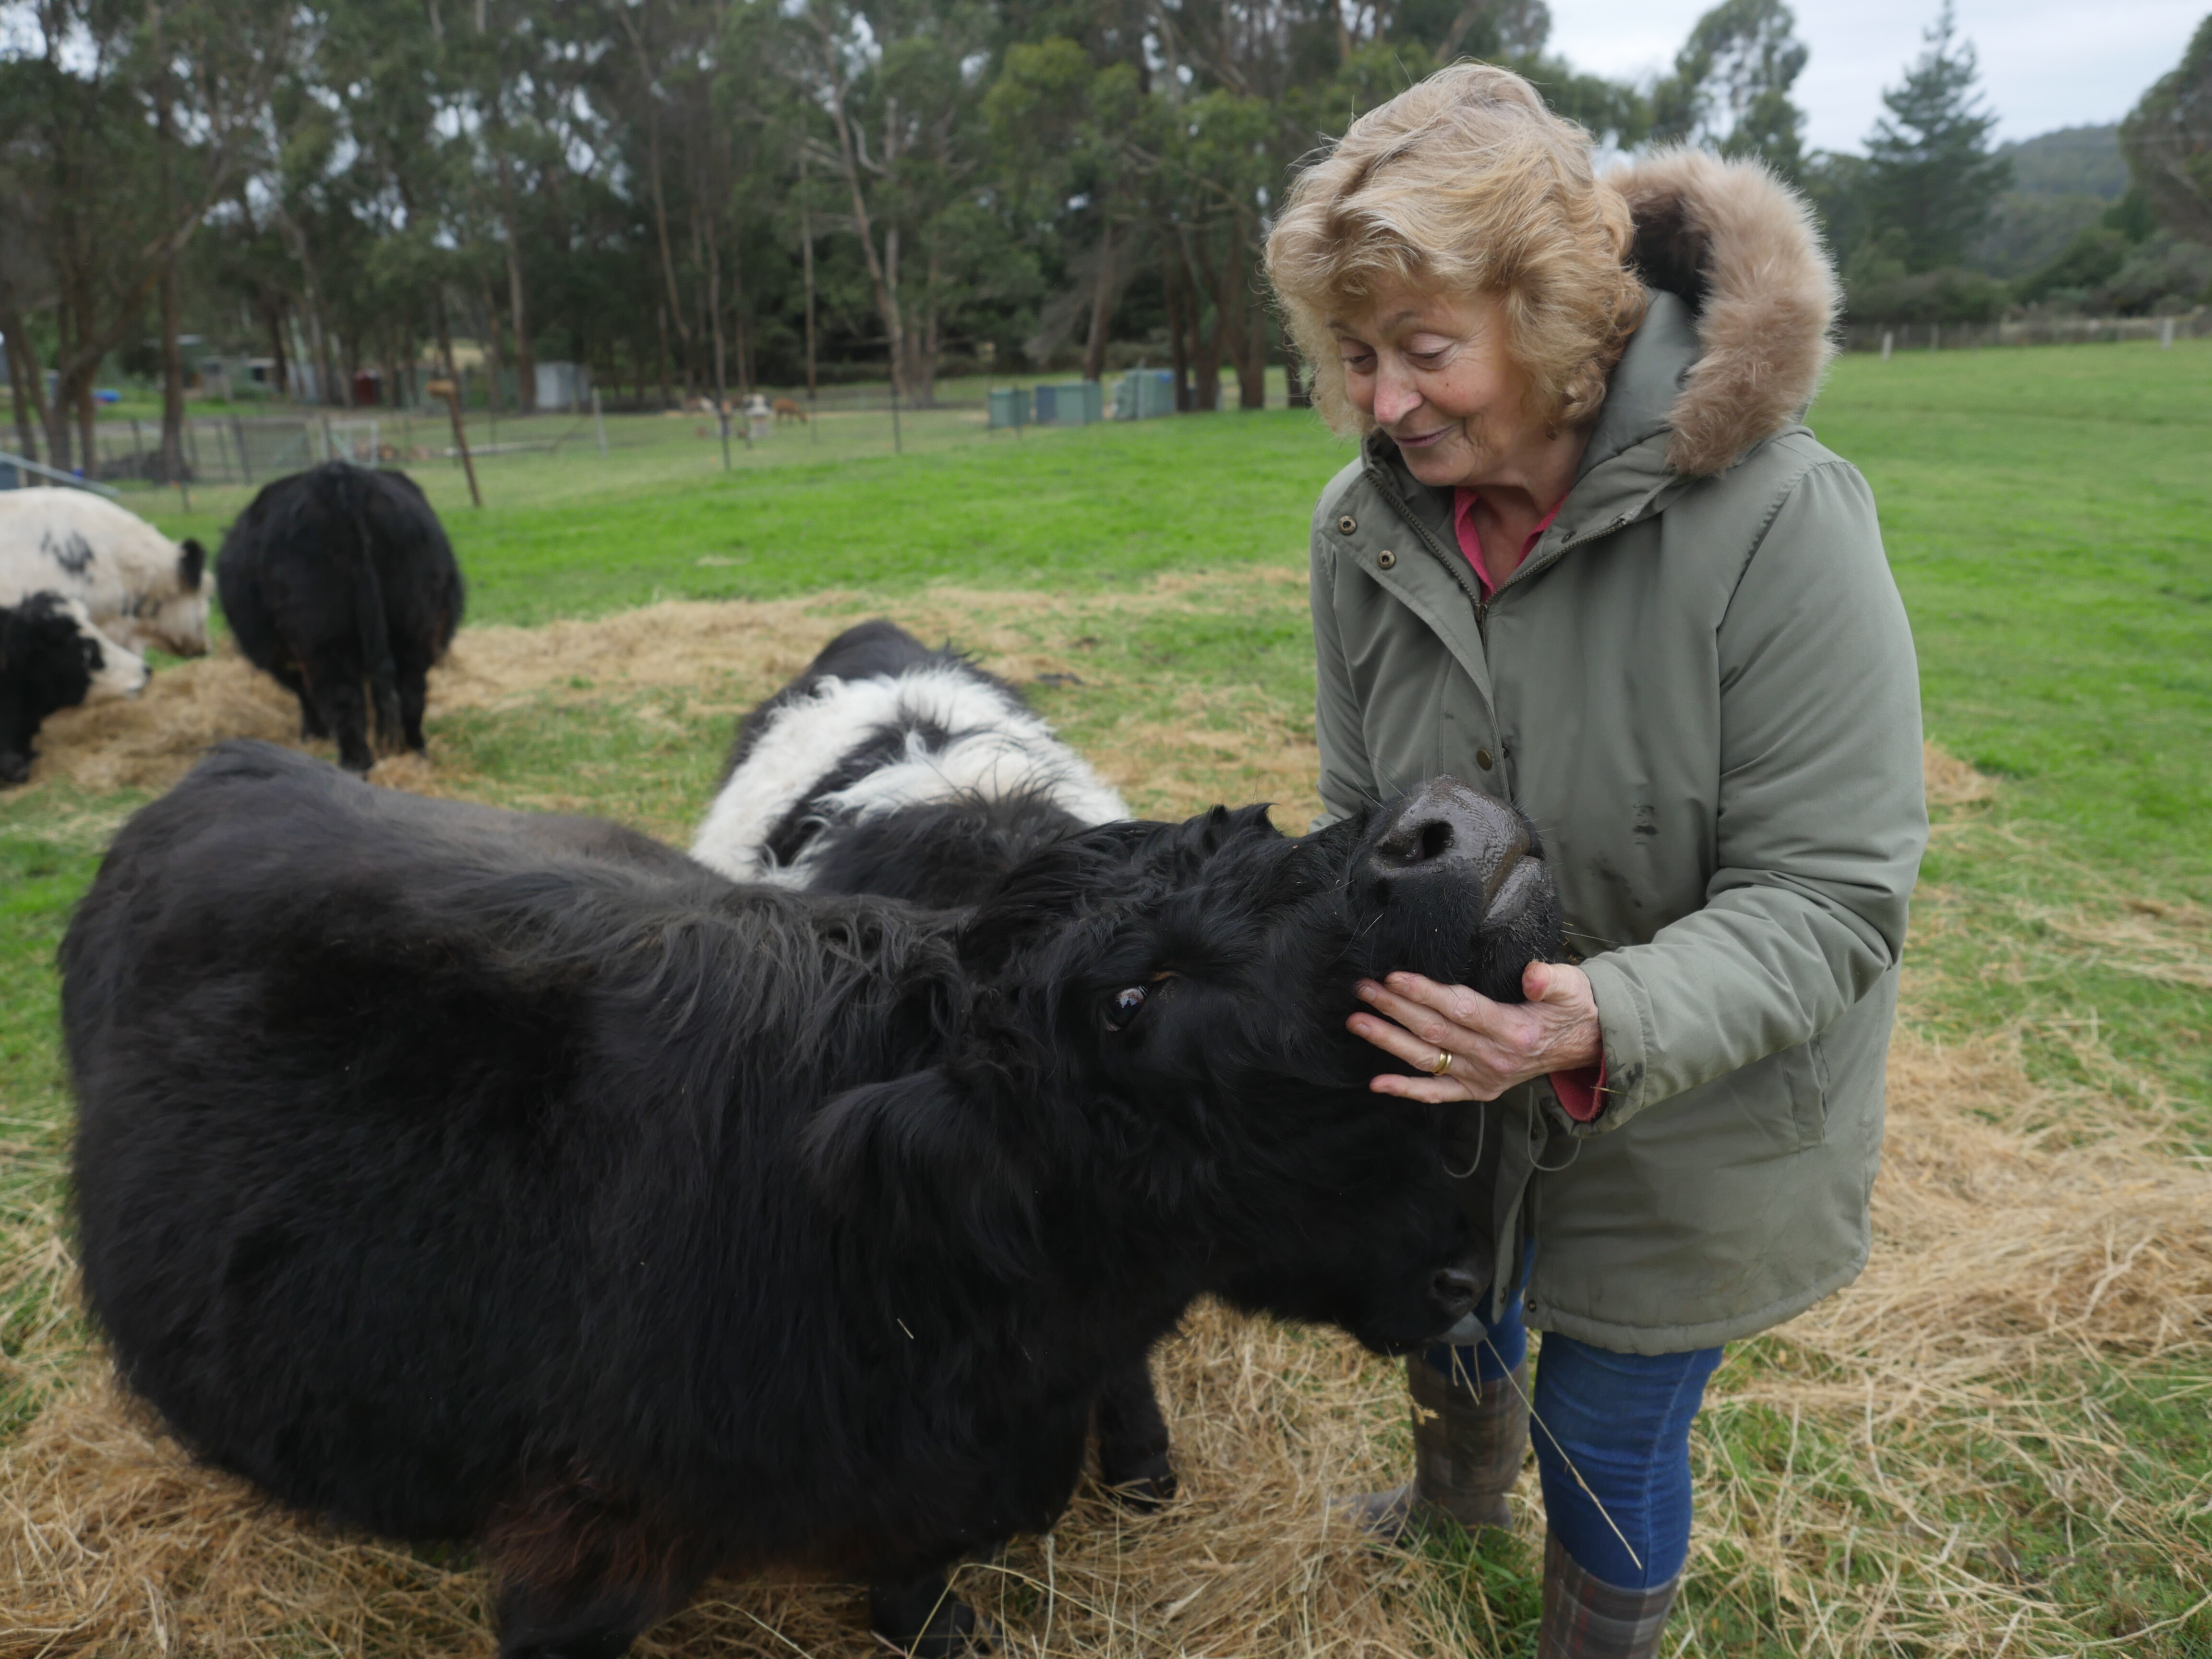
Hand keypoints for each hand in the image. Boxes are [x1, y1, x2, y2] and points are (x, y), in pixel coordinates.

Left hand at [1348, 961, 1601, 1102]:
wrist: (1584, 1046)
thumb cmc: (1571, 1009)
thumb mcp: (1571, 987)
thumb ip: (1550, 979)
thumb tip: (1533, 975)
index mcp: (1513, 1030)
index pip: (1460, 1009)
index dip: (1425, 993)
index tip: (1394, 977)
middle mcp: (1493, 1058)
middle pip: (1434, 1031)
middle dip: (1394, 1009)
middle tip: (1363, 990)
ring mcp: (1482, 1078)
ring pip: (1427, 1059)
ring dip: (1389, 1041)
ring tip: (1358, 1022)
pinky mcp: (1476, 1090)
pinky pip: (1437, 1092)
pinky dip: (1406, 1089)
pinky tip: (1377, 1083)